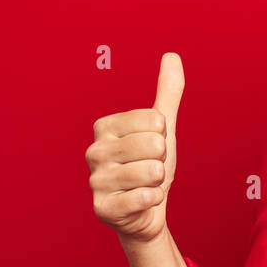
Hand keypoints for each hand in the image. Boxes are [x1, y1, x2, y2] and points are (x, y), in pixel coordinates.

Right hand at [86, 52, 184, 242]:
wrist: (147, 210)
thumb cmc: (151, 164)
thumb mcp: (162, 127)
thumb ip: (168, 92)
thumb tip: (172, 55)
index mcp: (104, 126)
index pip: (155, 120)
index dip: (163, 137)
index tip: (151, 148)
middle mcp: (94, 151)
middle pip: (155, 145)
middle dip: (161, 161)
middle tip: (149, 169)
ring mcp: (95, 181)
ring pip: (153, 173)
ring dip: (158, 182)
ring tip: (145, 185)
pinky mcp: (102, 208)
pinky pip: (146, 198)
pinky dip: (153, 201)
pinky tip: (141, 202)